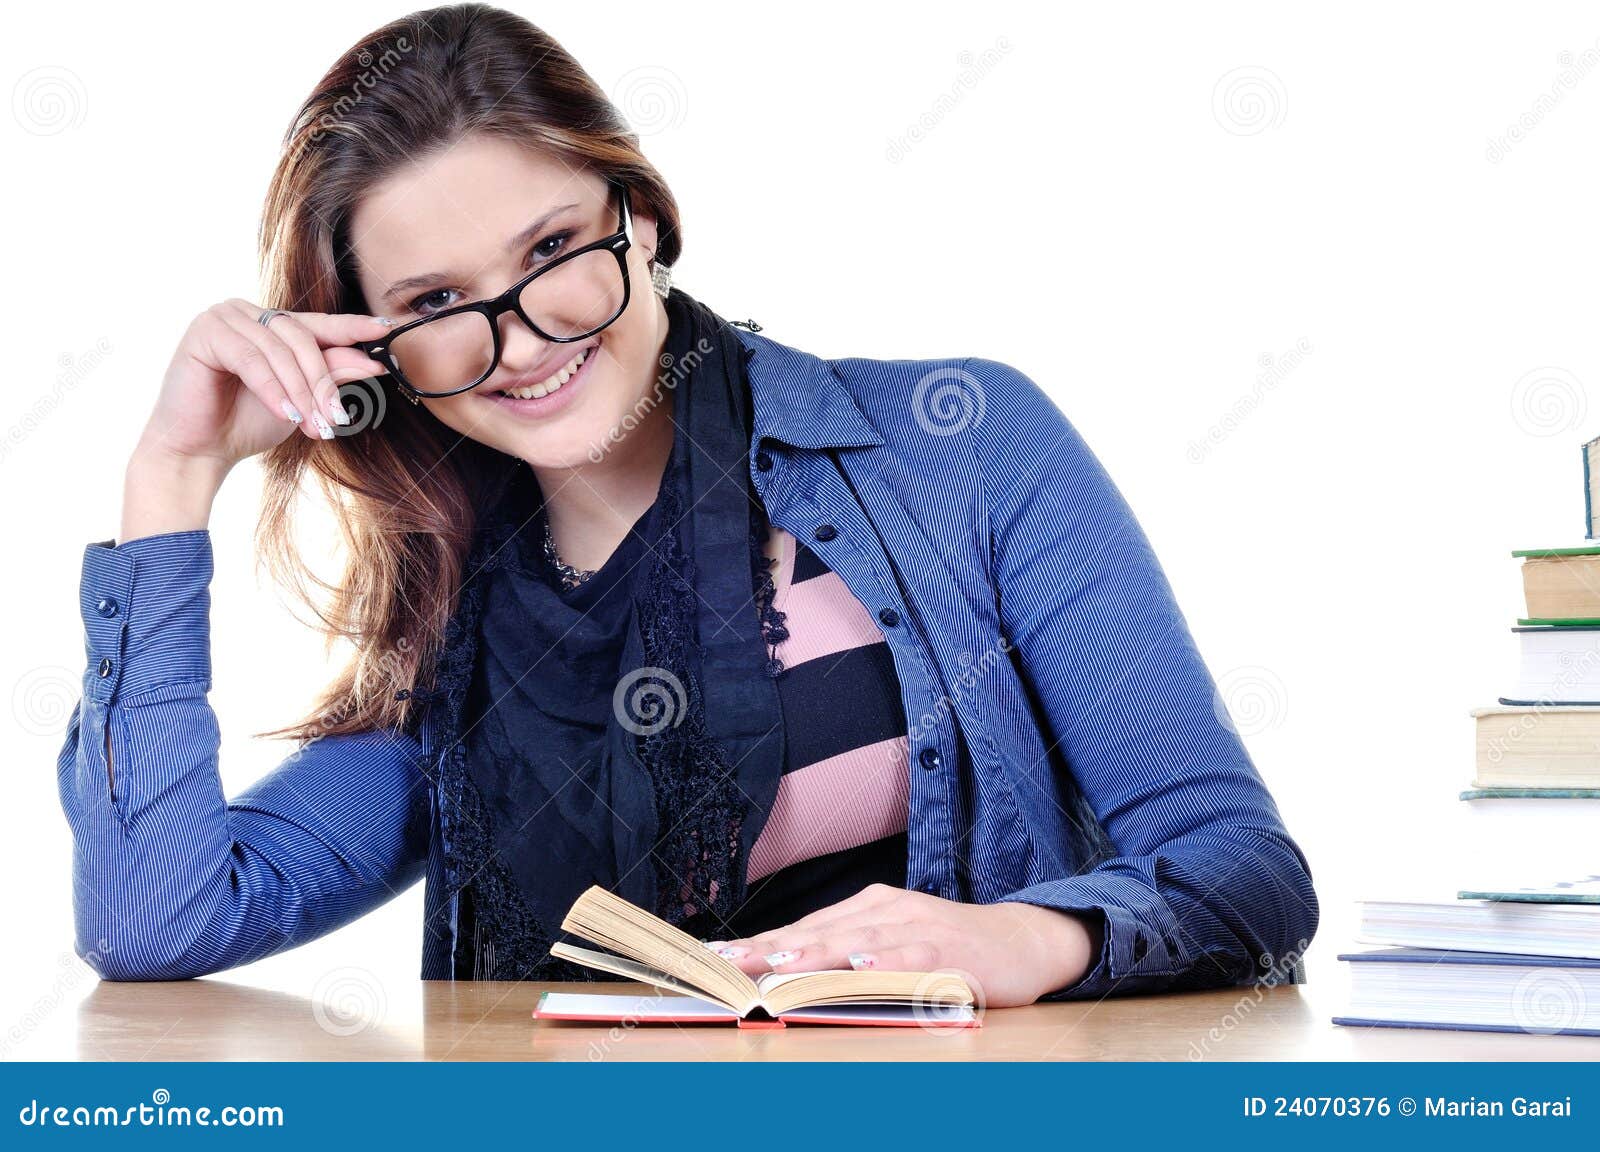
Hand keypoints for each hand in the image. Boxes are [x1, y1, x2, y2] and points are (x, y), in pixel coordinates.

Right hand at [142, 299, 391, 467]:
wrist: (200, 450)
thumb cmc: (247, 422)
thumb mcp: (301, 398)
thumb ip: (330, 374)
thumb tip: (371, 361)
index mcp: (270, 321)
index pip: (318, 323)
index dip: (351, 327)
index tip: (384, 329)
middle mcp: (246, 311)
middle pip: (301, 338)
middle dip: (323, 382)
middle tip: (338, 419)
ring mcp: (223, 317)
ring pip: (279, 350)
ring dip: (301, 392)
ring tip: (314, 426)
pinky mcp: (204, 332)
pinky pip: (251, 359)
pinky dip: (273, 389)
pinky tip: (286, 414)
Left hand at [705, 883, 1103, 1007]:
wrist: (1023, 940)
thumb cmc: (950, 947)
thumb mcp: (894, 946)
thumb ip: (849, 956)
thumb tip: (788, 974)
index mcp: (868, 909)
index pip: (803, 929)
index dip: (759, 945)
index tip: (716, 961)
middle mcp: (886, 910)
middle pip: (817, 932)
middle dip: (769, 951)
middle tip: (727, 967)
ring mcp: (917, 926)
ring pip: (855, 941)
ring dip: (812, 955)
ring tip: (775, 968)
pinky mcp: (948, 948)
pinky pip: (910, 956)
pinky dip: (883, 960)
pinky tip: (859, 964)